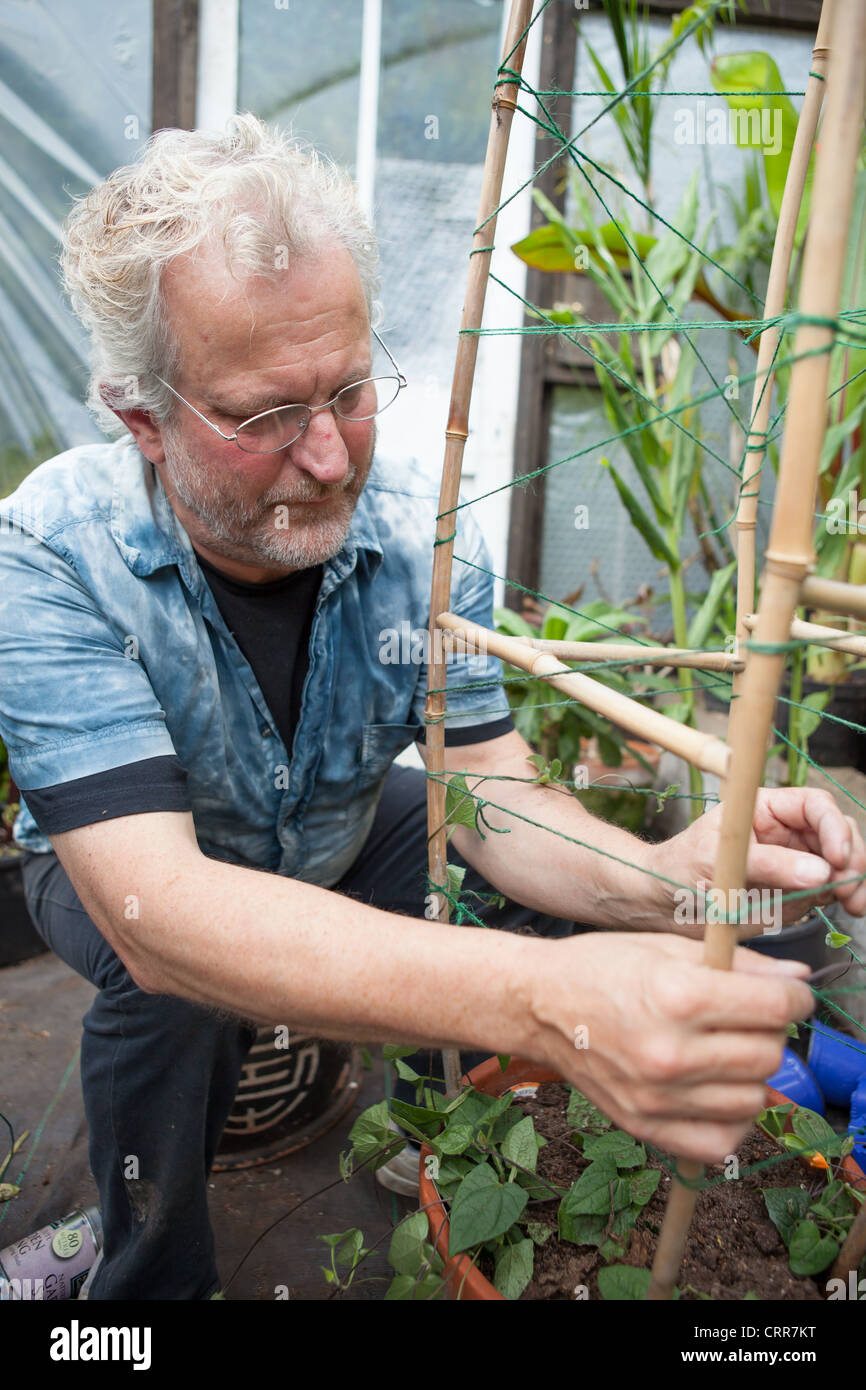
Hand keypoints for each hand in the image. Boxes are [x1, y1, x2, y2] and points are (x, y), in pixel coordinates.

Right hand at [530, 932, 812, 1162]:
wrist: (537, 1004)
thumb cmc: (601, 966)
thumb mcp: (669, 947)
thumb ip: (738, 963)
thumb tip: (798, 978)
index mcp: (677, 996)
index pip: (775, 1007)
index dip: (795, 998)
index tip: (789, 995)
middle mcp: (669, 1052)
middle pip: (769, 1055)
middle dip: (772, 1032)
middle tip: (751, 1018)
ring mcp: (656, 1096)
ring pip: (754, 1099)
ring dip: (752, 1075)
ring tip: (727, 1051)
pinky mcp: (644, 1126)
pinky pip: (721, 1143)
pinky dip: (732, 1120)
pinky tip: (718, 1092)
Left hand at [656, 786, 865, 932]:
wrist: (663, 904)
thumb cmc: (680, 869)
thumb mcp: (719, 861)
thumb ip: (770, 865)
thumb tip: (820, 872)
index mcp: (765, 808)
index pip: (815, 805)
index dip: (833, 826)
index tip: (838, 856)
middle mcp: (787, 832)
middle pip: (838, 832)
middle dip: (853, 856)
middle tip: (851, 885)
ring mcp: (796, 861)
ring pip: (843, 862)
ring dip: (857, 880)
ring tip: (855, 904)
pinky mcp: (798, 891)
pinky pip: (833, 888)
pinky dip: (848, 896)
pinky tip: (849, 909)